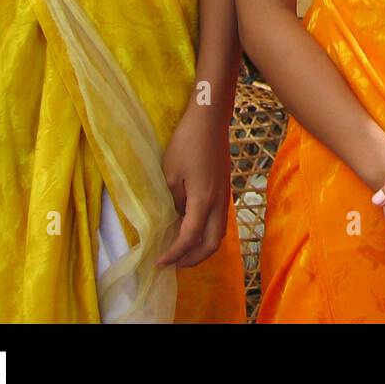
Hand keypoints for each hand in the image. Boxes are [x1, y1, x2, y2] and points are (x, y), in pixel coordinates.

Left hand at [157, 102, 231, 267]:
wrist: (209, 120)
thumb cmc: (186, 143)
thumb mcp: (170, 174)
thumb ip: (174, 200)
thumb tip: (177, 215)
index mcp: (203, 200)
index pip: (190, 238)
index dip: (174, 254)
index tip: (159, 262)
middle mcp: (219, 202)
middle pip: (213, 243)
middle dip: (194, 258)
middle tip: (174, 263)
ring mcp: (225, 195)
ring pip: (219, 232)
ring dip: (202, 246)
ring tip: (182, 251)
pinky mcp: (225, 188)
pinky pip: (219, 220)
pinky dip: (207, 232)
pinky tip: (192, 228)